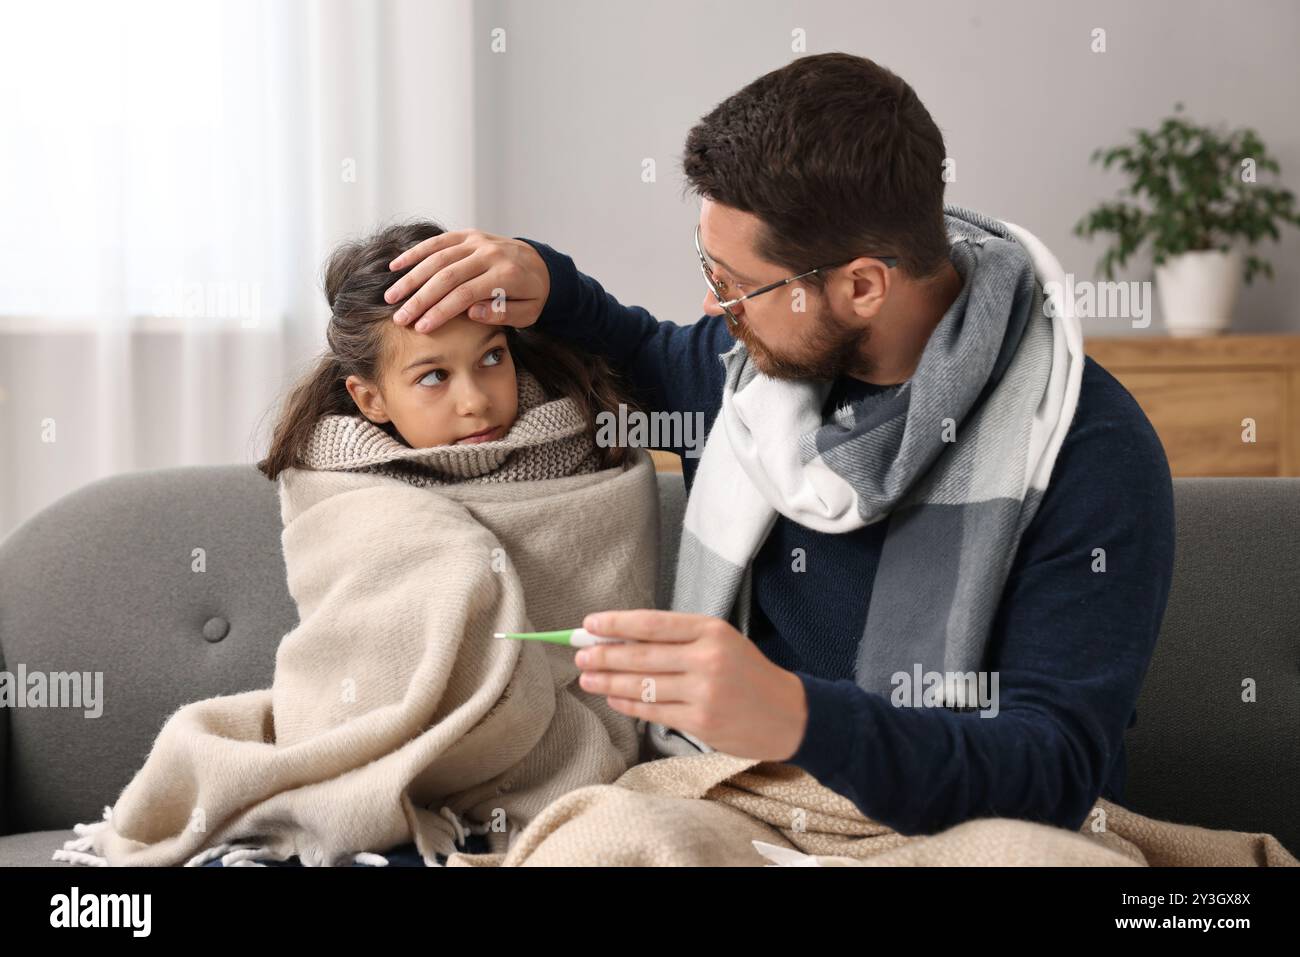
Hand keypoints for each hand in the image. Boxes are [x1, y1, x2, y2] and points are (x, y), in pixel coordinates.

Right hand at [384, 229, 550, 332]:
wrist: (543, 265)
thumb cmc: (533, 295)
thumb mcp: (528, 312)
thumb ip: (502, 314)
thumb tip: (471, 314)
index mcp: (506, 274)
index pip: (466, 294)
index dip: (441, 311)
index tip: (421, 328)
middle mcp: (490, 253)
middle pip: (447, 276)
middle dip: (420, 299)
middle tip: (400, 318)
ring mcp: (477, 241)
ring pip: (438, 258)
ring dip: (411, 278)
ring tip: (392, 298)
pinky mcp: (468, 234)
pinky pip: (438, 242)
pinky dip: (416, 253)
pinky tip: (396, 266)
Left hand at [573, 610, 808, 761]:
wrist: (789, 714)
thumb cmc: (748, 673)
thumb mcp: (721, 642)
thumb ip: (678, 639)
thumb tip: (623, 637)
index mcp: (711, 630)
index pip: (653, 624)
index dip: (617, 623)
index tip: (590, 624)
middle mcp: (707, 659)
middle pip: (642, 655)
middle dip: (604, 654)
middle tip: (580, 653)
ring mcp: (703, 693)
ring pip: (643, 685)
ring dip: (608, 681)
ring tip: (586, 677)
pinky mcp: (700, 722)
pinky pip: (653, 711)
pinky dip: (628, 704)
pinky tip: (612, 697)